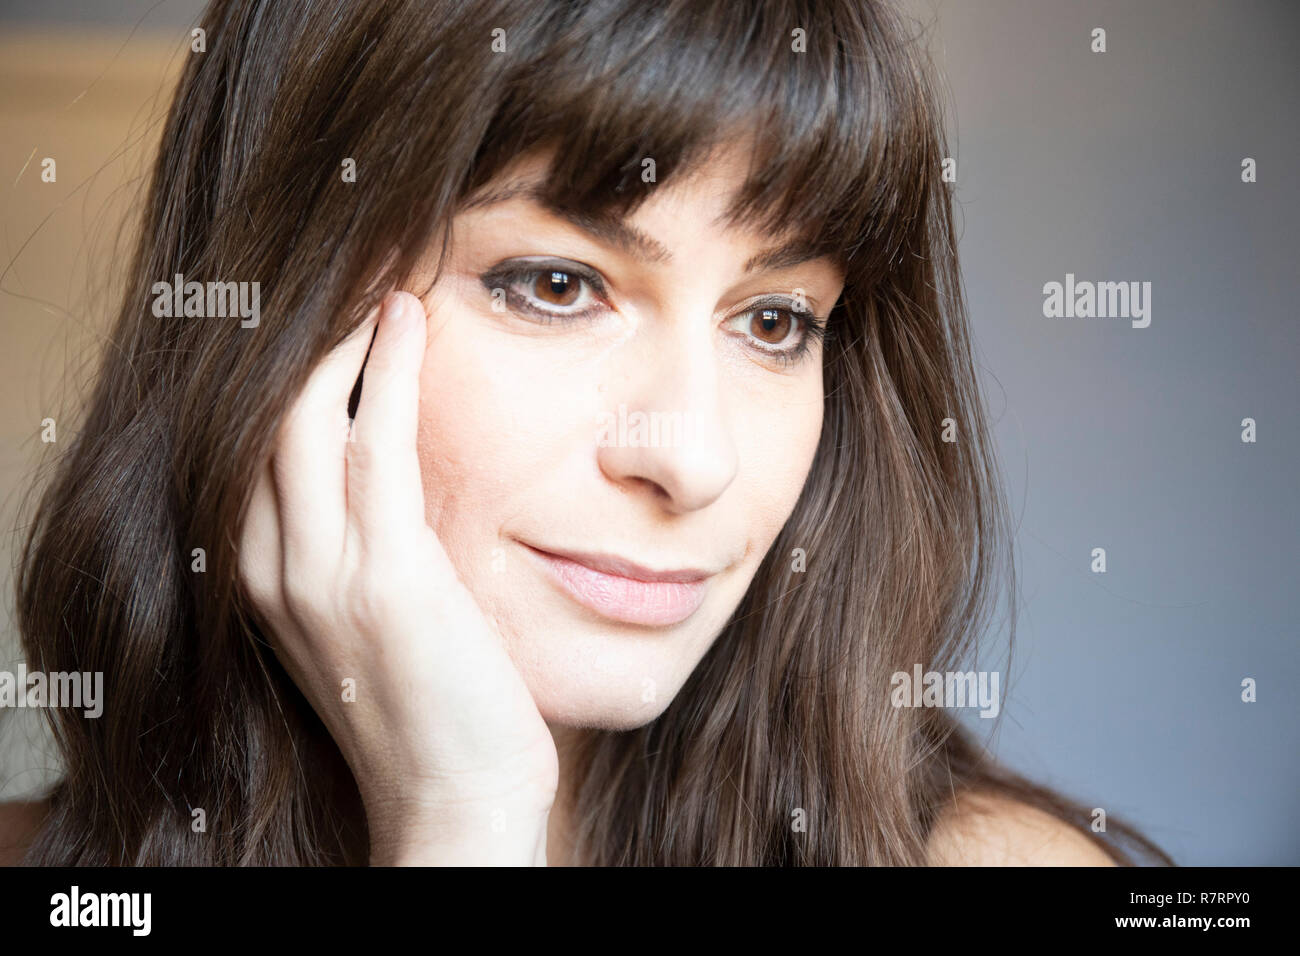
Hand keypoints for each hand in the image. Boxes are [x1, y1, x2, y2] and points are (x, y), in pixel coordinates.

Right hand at [238, 291, 556, 864]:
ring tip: (378, 270)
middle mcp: (273, 569)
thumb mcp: (371, 614)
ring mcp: (319, 575)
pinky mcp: (381, 580)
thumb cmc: (431, 702)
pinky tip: (405, 319)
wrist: (456, 796)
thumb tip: (383, 459)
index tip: (326, 301)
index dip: (283, 363)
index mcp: (267, 576)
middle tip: (349, 262)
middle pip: (259, 416)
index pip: (252, 441)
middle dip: (300, 333)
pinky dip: (385, 371)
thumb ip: (358, 541)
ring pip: (300, 417)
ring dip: (339, 334)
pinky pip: (370, 445)